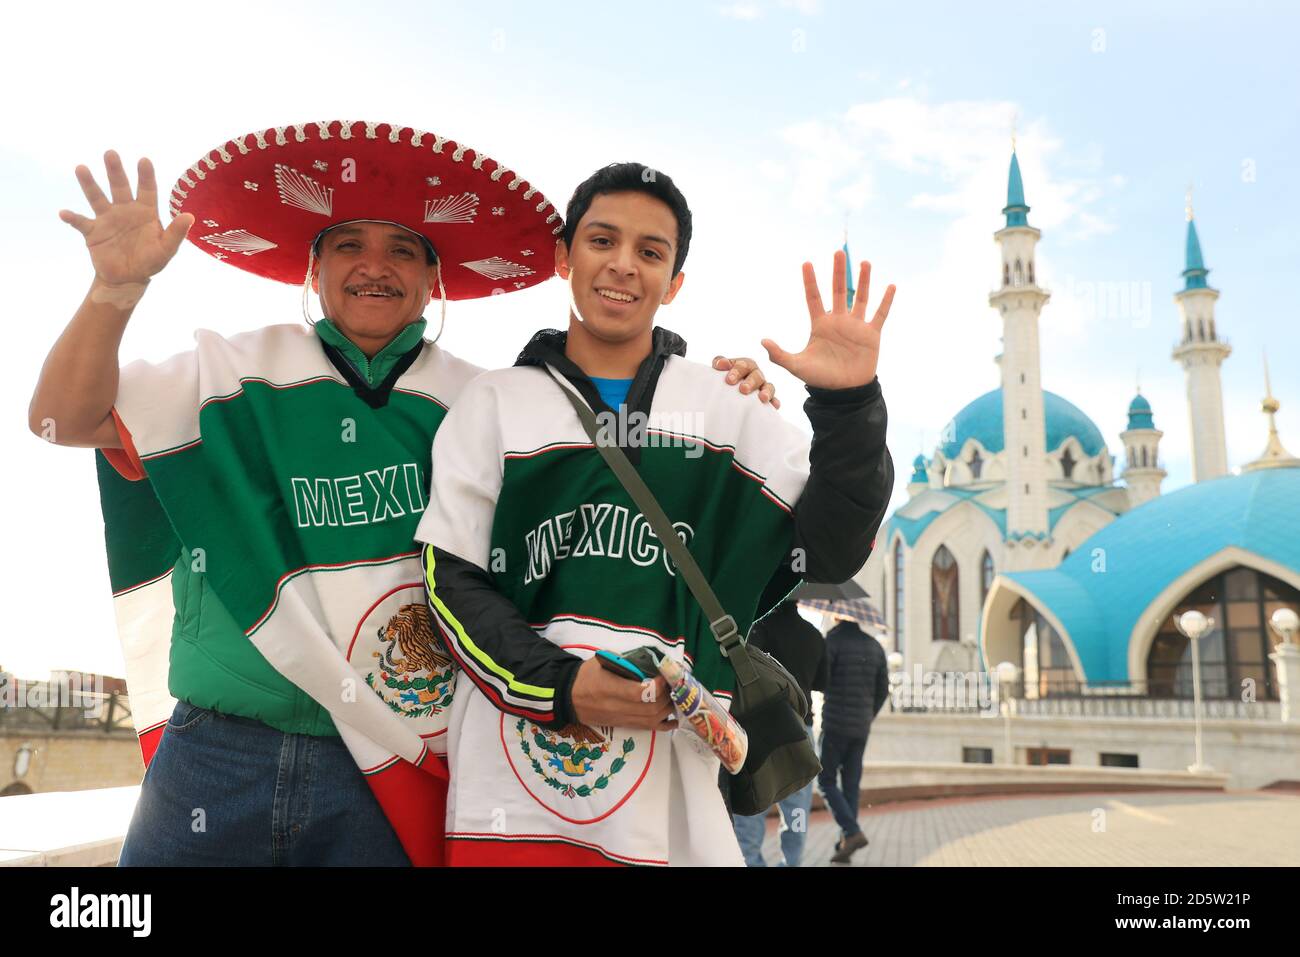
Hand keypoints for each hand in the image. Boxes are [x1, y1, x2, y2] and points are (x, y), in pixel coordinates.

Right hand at [59, 151, 194, 286]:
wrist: (128, 279)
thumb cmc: (150, 262)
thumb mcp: (166, 249)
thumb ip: (176, 233)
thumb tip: (190, 216)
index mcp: (145, 212)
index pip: (147, 190)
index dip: (146, 176)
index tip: (144, 160)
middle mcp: (125, 210)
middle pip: (119, 187)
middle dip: (115, 170)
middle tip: (110, 153)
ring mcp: (107, 219)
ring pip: (97, 197)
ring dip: (89, 184)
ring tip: (81, 168)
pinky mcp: (92, 232)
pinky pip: (80, 222)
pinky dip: (72, 218)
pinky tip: (64, 213)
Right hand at [569, 657, 675, 730]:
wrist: (568, 697)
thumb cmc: (586, 675)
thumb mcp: (603, 661)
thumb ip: (626, 661)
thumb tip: (651, 659)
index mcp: (610, 688)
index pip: (641, 693)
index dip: (658, 686)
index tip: (664, 674)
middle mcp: (617, 707)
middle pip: (651, 708)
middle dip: (668, 695)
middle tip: (672, 683)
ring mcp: (621, 719)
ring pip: (653, 720)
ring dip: (668, 708)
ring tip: (673, 695)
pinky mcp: (623, 725)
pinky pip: (648, 728)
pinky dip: (665, 724)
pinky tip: (673, 716)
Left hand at [712, 356, 779, 408]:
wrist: (724, 394)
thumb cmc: (722, 379)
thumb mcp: (719, 370)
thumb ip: (719, 363)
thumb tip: (721, 363)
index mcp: (744, 366)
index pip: (743, 365)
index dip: (737, 371)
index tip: (729, 380)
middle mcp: (755, 375)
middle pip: (756, 376)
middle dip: (751, 382)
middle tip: (743, 389)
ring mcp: (763, 387)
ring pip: (768, 387)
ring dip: (766, 391)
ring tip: (763, 398)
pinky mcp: (768, 399)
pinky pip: (774, 400)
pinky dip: (774, 402)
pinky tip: (774, 405)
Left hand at [761, 250, 895, 389]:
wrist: (844, 392)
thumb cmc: (820, 379)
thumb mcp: (797, 366)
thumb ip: (779, 354)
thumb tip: (762, 341)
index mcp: (820, 325)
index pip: (813, 298)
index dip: (810, 282)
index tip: (806, 263)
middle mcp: (838, 321)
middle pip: (838, 291)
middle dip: (838, 272)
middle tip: (839, 252)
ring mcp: (856, 327)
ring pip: (860, 298)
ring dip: (864, 280)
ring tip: (865, 262)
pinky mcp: (871, 335)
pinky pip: (880, 315)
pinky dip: (886, 301)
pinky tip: (891, 286)